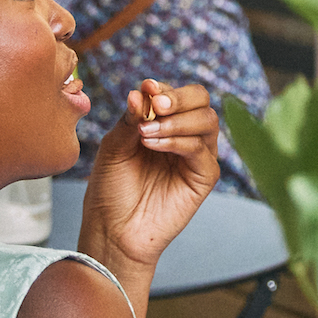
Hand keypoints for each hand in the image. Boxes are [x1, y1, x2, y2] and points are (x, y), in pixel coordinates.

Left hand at [75, 79, 219, 272]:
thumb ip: (130, 118)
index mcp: (164, 124)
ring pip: (207, 121)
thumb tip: (142, 90)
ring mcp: (196, 157)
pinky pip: (201, 150)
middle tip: (156, 104)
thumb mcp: (114, 146)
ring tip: (145, 133)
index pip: (177, 93)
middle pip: (202, 100)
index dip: (165, 87)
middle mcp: (184, 137)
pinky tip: (152, 145)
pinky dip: (177, 141)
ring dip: (176, 120)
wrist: (112, 230)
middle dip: (180, 97)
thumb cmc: (110, 190)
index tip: (146, 87)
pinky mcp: (203, 178)